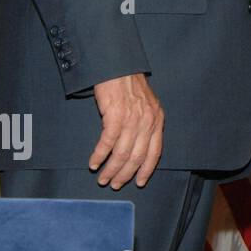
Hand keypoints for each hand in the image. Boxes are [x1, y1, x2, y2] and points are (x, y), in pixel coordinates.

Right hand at [89, 72, 164, 188]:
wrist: (118, 67)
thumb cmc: (130, 86)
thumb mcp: (148, 105)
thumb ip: (147, 124)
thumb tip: (140, 146)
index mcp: (157, 121)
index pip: (155, 152)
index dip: (146, 170)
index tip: (139, 182)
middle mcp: (148, 122)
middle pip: (137, 157)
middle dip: (125, 174)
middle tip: (115, 184)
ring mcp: (132, 119)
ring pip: (122, 153)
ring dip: (111, 169)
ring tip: (103, 178)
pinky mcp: (115, 116)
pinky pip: (107, 143)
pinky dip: (99, 156)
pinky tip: (93, 163)